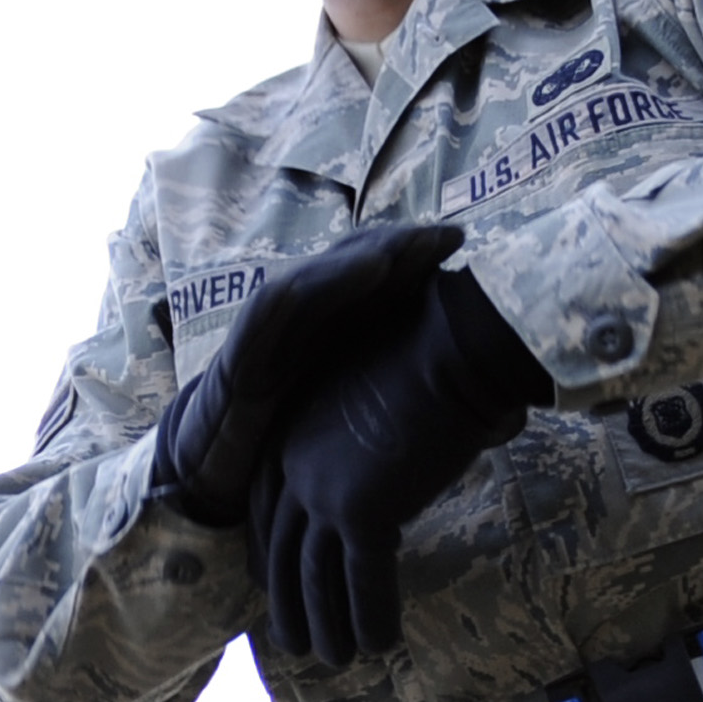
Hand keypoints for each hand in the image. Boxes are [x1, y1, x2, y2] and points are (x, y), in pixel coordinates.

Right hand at [146, 224, 461, 523]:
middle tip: (451, 237)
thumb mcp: (350, 416)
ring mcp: (270, 327)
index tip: (464, 246)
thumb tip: (489, 416)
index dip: (420, 261)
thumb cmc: (284, 441)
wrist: (212, 464)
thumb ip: (398, 398)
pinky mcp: (243, 345)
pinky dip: (318, 284)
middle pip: (356, 268)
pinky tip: (356, 274)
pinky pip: (278, 304)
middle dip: (403, 248)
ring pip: (322, 275)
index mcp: (331, 329)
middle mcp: (302, 318)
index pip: (379, 282)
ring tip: (411, 246)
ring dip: (367, 256)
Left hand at [249, 265, 552, 664]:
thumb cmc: (430, 353)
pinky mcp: (363, 511)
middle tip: (292, 641)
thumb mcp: (374, 394)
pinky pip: (364, 581)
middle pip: (282, 549)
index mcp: (291, 431)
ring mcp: (324, 490)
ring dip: (326, 625)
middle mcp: (296, 464)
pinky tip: (382, 646)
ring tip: (334, 660)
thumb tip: (393, 465)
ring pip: (315, 576)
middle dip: (287, 601)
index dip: (271, 551)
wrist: (452, 343)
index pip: (266, 507)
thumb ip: (368, 436)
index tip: (276, 582)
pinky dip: (372, 618)